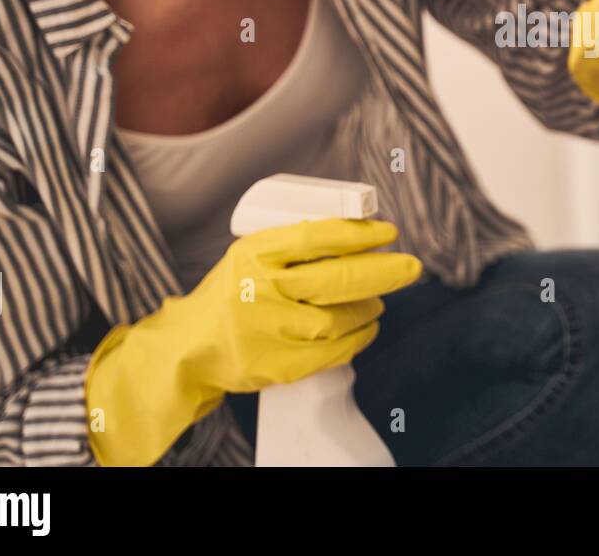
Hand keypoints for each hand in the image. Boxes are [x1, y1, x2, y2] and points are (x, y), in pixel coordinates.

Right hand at [84, 217, 421, 465]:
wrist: (187, 347)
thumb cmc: (232, 294)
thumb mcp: (250, 257)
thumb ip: (293, 247)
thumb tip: (361, 235)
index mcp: (254, 254)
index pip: (316, 237)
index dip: (358, 235)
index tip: (389, 233)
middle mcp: (259, 289)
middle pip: (335, 279)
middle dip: (383, 272)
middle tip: (411, 267)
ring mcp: (266, 330)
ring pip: (336, 319)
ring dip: (368, 309)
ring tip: (378, 301)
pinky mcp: (274, 364)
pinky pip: (331, 352)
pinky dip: (357, 339)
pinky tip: (367, 328)